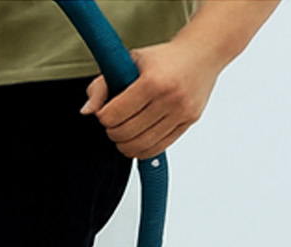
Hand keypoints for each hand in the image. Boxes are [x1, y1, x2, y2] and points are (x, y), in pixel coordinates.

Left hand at [81, 37, 224, 158]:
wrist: (203, 52)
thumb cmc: (164, 57)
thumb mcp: (129, 61)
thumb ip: (102, 85)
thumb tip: (87, 111)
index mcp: (152, 81)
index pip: (113, 116)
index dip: (102, 117)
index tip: (105, 111)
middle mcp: (170, 98)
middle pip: (125, 133)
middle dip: (112, 131)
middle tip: (113, 123)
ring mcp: (182, 112)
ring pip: (141, 145)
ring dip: (124, 144)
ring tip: (123, 132)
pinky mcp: (189, 121)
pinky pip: (159, 148)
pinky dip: (142, 150)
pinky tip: (137, 139)